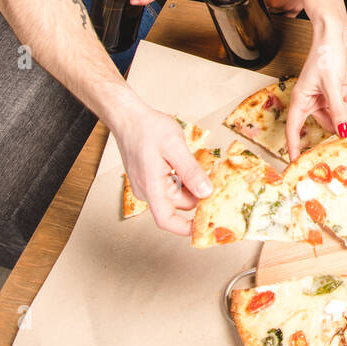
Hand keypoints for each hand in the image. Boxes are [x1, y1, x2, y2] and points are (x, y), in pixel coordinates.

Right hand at [110, 107, 212, 235]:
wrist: (128, 117)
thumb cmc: (146, 128)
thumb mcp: (174, 147)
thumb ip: (191, 171)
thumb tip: (205, 192)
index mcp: (152, 187)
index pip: (167, 220)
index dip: (186, 228)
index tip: (205, 227)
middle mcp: (148, 191)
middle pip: (178, 205)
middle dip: (198, 197)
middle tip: (218, 184)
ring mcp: (148, 185)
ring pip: (177, 194)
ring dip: (192, 186)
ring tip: (205, 170)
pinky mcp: (151, 178)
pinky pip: (171, 185)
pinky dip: (184, 179)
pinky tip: (192, 167)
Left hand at [251, 0, 302, 15]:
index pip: (252, 1)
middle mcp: (276, 3)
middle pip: (263, 8)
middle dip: (263, 1)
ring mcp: (287, 7)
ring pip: (274, 13)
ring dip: (273, 7)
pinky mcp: (297, 8)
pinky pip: (287, 16)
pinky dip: (284, 12)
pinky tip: (283, 3)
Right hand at [284, 17, 346, 159]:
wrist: (335, 34)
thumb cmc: (325, 55)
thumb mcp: (333, 86)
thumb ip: (338, 111)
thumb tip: (342, 133)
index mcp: (302, 99)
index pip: (294, 128)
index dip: (295, 146)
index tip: (296, 162)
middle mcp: (313, 99)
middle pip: (326, 124)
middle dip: (339, 135)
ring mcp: (327, 95)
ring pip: (342, 115)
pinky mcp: (340, 89)